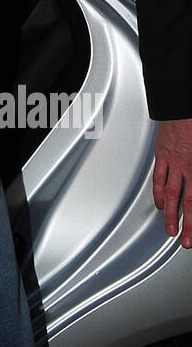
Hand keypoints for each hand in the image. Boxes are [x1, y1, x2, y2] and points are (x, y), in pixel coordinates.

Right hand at [153, 118, 191, 247]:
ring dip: (170, 214)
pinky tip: (160, 202)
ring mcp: (175, 162)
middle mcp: (188, 168)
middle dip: (186, 225)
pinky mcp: (163, 155)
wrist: (183, 106)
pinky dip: (158, 193)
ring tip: (169, 229)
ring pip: (171, 194)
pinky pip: (159, 178)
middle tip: (185, 240)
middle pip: (187, 203)